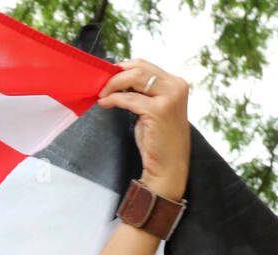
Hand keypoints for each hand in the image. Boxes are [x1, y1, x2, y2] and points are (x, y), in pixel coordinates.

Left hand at [96, 59, 190, 200]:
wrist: (168, 165)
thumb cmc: (158, 139)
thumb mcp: (152, 109)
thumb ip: (142, 93)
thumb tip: (118, 80)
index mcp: (176, 84)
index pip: (145, 65)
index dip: (123, 68)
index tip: (107, 77)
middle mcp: (176, 86)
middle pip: (139, 67)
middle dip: (116, 75)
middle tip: (101, 86)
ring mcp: (170, 97)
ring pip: (135, 77)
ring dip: (113, 84)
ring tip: (101, 94)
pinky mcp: (159, 110)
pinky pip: (129, 98)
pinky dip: (114, 99)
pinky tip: (105, 103)